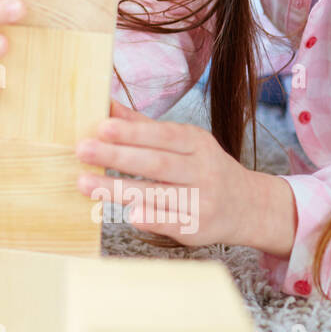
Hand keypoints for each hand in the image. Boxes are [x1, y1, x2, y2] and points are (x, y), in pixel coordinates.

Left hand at [74, 99, 264, 247]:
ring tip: (84, 183)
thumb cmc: (203, 167)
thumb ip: (144, 125)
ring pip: (157, 194)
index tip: (101, 127)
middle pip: (156, 163)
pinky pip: (170, 223)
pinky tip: (127, 214)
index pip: (162, 135)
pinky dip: (150, 219)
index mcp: (197, 143)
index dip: (132, 131)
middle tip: (82, 150)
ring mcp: (202, 201)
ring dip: (118, 189)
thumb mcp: (184, 141)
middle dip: (117, 156)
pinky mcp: (198, 228)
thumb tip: (106, 103)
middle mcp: (203, 171)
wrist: (248, 206)